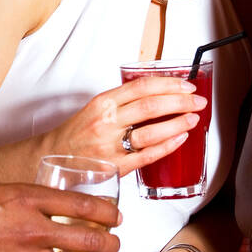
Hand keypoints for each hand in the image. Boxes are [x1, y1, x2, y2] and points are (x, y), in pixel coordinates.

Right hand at [45, 76, 207, 177]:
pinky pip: (147, 155)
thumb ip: (123, 100)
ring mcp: (110, 145)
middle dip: (180, 102)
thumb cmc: (78, 132)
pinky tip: (180, 139)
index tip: (186, 85)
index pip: (141, 87)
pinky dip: (167, 146)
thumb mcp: (96, 107)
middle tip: (197, 101)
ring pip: (151, 131)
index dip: (168, 84)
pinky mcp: (115, 167)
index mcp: (103, 102)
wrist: (53, 158)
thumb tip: (160, 93)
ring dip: (177, 123)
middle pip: (150, 106)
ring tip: (193, 118)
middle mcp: (107, 122)